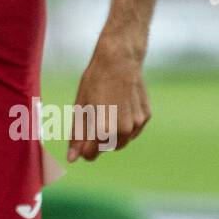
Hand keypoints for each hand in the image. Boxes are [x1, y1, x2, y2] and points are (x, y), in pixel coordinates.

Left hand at [68, 38, 150, 161]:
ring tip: (105, 110)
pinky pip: (132, 130)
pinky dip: (124, 125)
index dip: (82, 149)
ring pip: (121, 141)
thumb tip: (72, 159)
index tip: (80, 139)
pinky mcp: (146, 117)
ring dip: (111, 134)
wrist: (120, 59)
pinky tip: (118, 106)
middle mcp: (124, 131)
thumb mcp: (80, 108)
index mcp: (104, 130)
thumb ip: (77, 136)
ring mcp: (138, 124)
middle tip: (92, 117)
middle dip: (97, 140)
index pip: (90, 154)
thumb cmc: (95, 82)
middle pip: (106, 148)